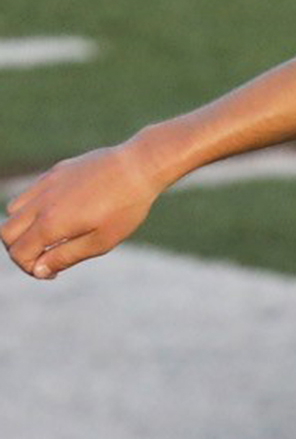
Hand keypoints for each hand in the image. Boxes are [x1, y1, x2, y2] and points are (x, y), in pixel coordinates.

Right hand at [3, 142, 166, 278]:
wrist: (139, 167)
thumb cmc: (125, 208)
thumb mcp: (101, 241)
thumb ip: (65, 256)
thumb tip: (39, 270)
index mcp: (51, 223)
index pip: (19, 252)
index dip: (30, 268)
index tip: (52, 272)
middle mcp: (40, 202)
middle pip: (7, 232)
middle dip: (19, 250)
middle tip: (45, 256)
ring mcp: (45, 184)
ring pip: (13, 211)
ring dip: (23, 227)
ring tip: (52, 235)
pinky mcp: (54, 172)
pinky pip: (29, 193)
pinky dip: (33, 208)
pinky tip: (62, 212)